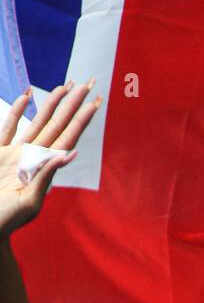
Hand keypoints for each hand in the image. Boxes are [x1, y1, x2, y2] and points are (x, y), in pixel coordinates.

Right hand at [0, 80, 101, 238]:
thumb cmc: (8, 219)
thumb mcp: (30, 202)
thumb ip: (46, 177)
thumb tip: (69, 154)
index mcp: (44, 168)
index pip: (69, 138)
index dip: (82, 120)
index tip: (95, 103)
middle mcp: (34, 157)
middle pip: (58, 124)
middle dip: (73, 104)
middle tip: (88, 83)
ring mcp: (17, 153)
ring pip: (38, 121)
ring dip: (52, 104)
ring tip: (65, 86)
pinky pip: (10, 125)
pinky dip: (18, 110)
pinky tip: (28, 95)